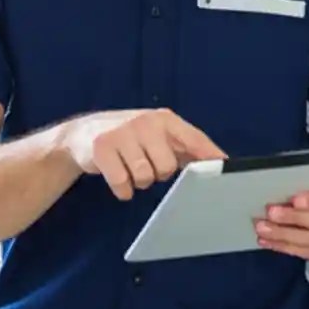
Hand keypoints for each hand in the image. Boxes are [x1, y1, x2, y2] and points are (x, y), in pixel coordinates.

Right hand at [59, 108, 227, 200]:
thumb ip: (185, 147)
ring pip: (144, 178)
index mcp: (164, 119)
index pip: (194, 139)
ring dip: (138, 182)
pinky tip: (116, 175)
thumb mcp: (157, 135)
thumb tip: (219, 162)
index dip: (210, 156)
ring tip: (129, 167)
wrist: (82, 133)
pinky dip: (121, 189)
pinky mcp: (102, 148)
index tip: (225, 170)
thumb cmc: (130, 138)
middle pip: (167, 167)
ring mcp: (122, 134)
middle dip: (158, 174)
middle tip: (145, 164)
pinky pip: (122, 185)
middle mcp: (145, 122)